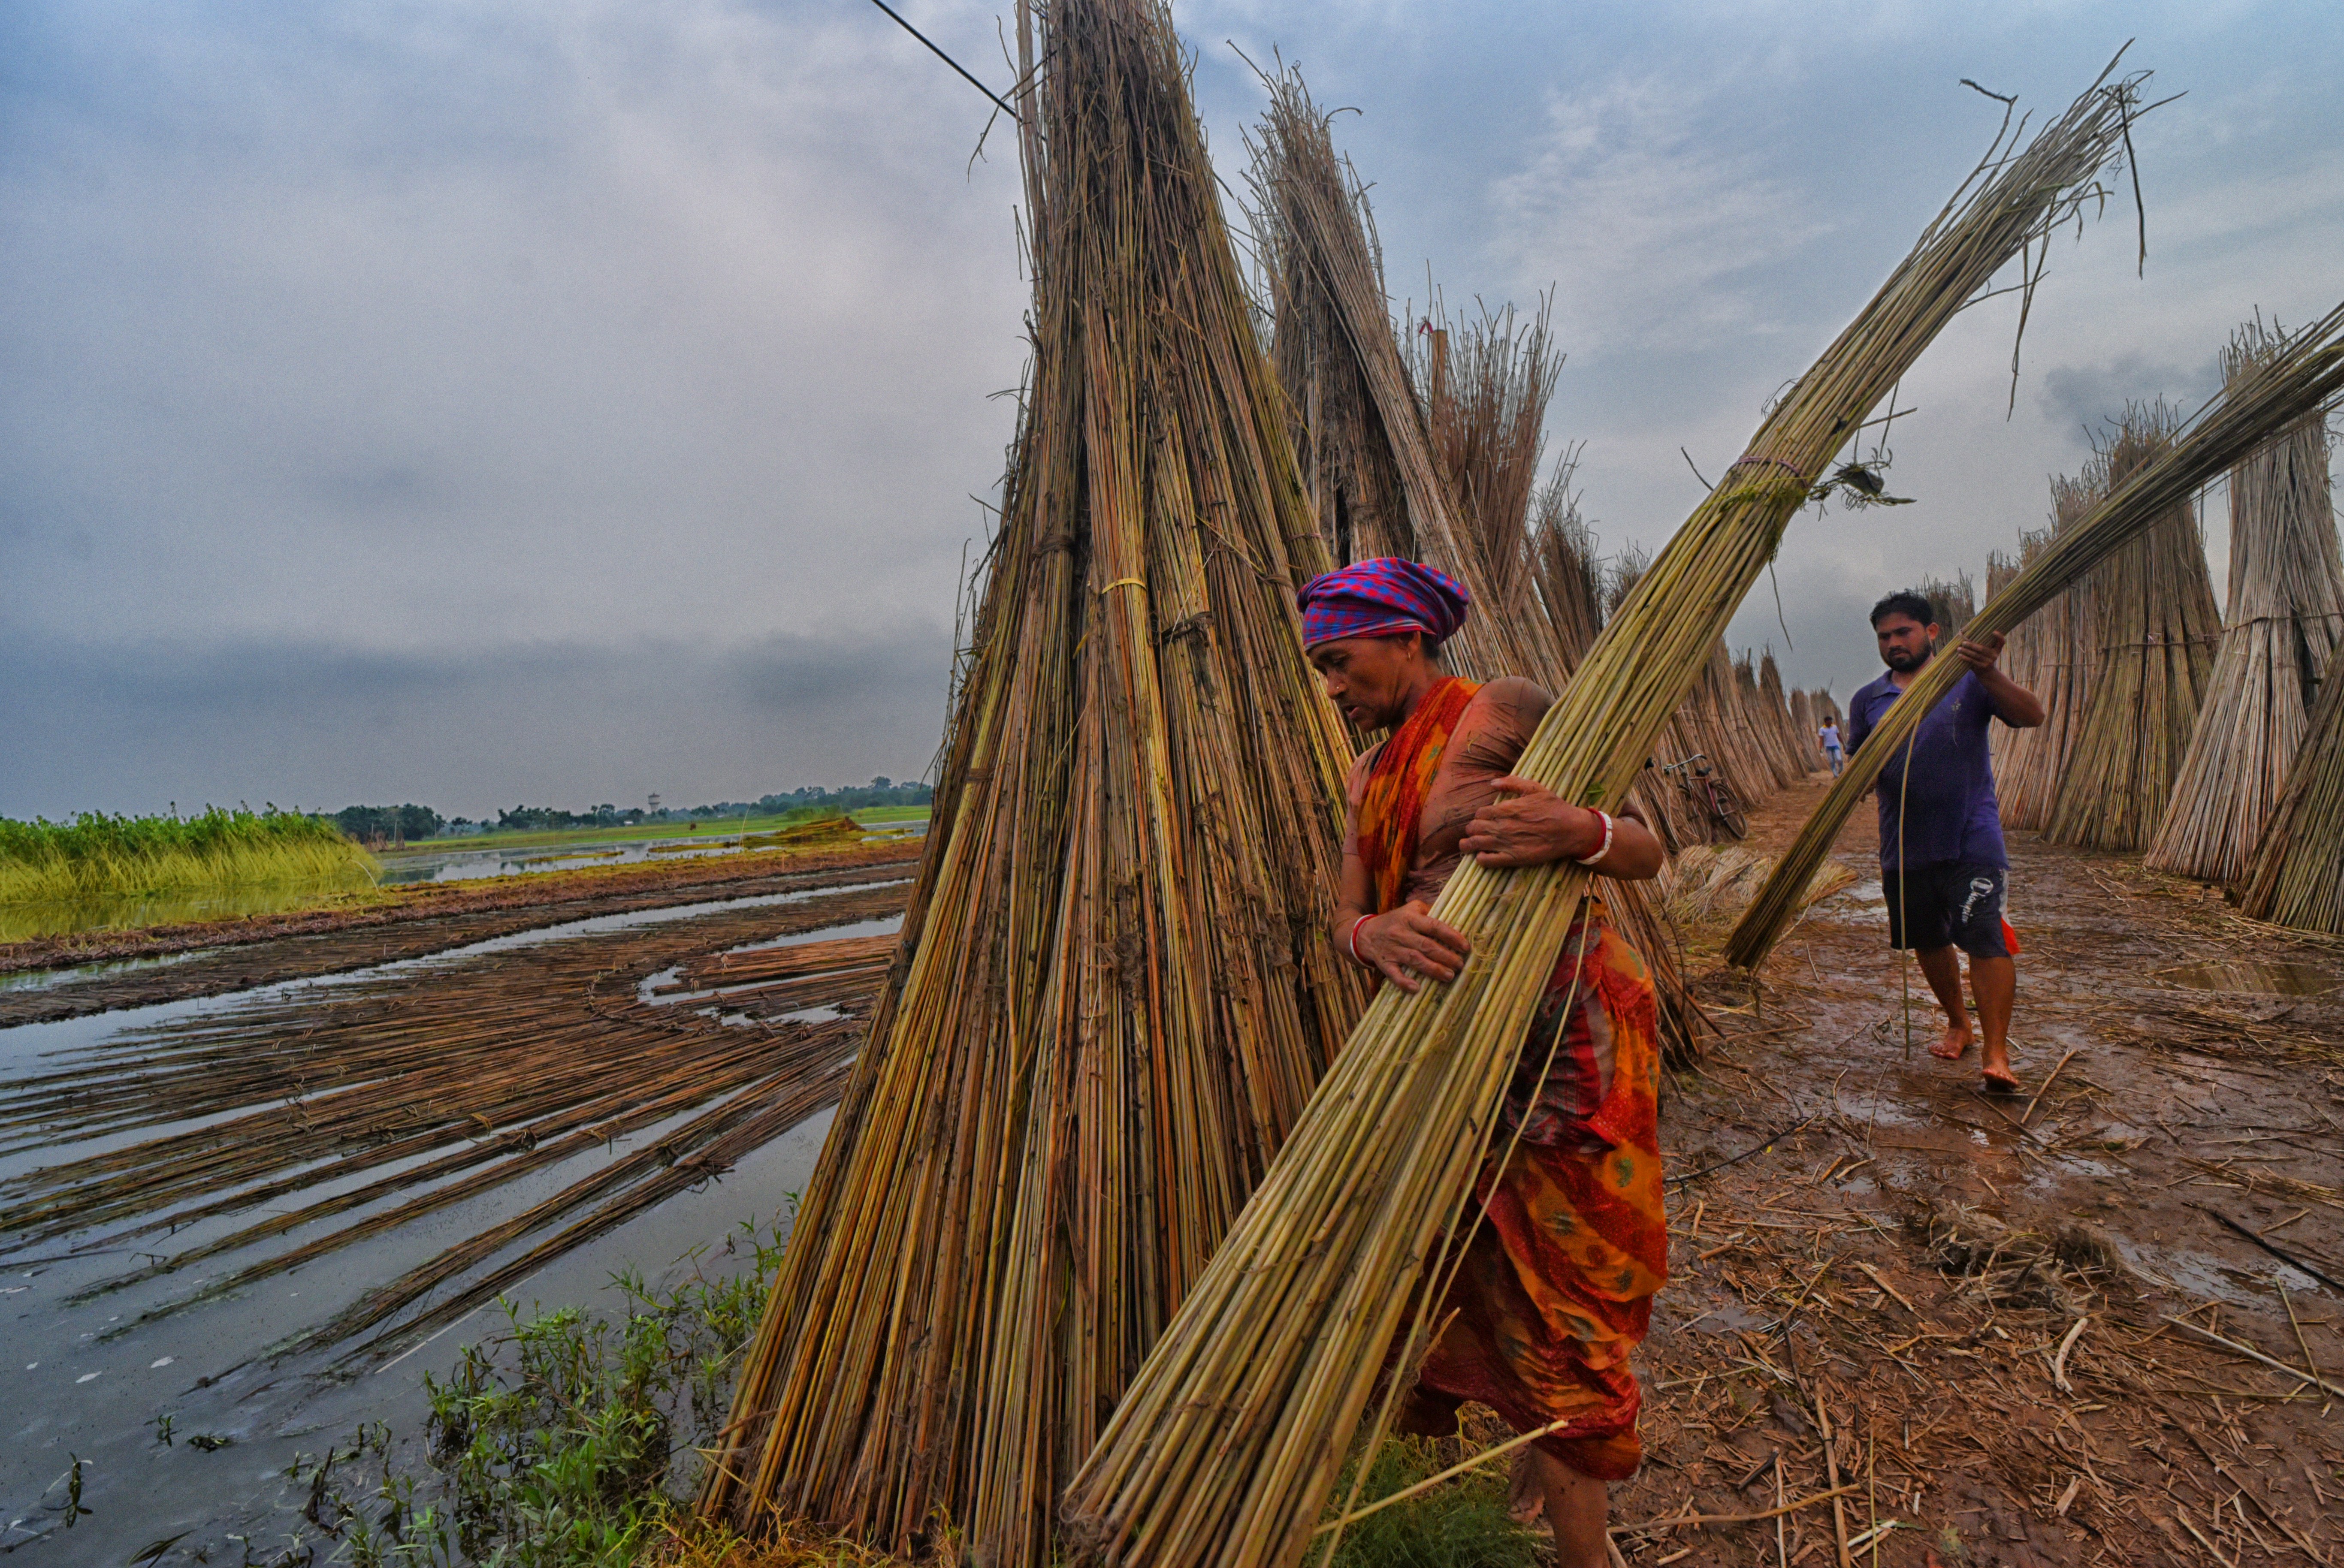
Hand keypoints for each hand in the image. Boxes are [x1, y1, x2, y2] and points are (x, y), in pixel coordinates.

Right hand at [1356, 900, 1470, 992]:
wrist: (1364, 933)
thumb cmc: (1395, 921)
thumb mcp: (1410, 909)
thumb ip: (1430, 912)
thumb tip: (1455, 916)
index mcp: (1410, 918)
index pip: (1433, 926)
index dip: (1451, 936)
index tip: (1465, 947)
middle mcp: (1401, 933)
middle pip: (1426, 945)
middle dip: (1445, 956)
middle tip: (1460, 965)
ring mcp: (1392, 949)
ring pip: (1414, 959)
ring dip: (1433, 969)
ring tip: (1449, 976)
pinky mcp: (1384, 963)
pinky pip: (1394, 974)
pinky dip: (1404, 982)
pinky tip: (1416, 989)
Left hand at [1460, 776, 1602, 867]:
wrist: (1571, 830)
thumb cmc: (1554, 808)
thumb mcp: (1535, 788)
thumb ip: (1512, 783)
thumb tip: (1492, 782)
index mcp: (1506, 809)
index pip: (1479, 813)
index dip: (1479, 816)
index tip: (1484, 819)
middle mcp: (1502, 826)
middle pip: (1473, 828)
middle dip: (1471, 829)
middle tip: (1474, 832)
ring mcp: (1506, 843)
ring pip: (1475, 844)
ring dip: (1468, 845)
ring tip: (1467, 845)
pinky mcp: (1513, 858)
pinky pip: (1487, 861)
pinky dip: (1480, 859)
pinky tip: (1482, 856)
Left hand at [1955, 633, 2005, 672]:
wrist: (1986, 673)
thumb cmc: (1985, 658)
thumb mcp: (1989, 652)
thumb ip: (1986, 644)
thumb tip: (1970, 634)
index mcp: (1997, 650)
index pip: (2001, 642)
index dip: (1999, 636)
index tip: (1994, 631)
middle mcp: (1994, 655)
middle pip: (1982, 648)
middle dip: (1971, 645)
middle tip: (1963, 643)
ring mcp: (1989, 661)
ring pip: (1975, 655)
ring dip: (1966, 651)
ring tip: (1959, 648)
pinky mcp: (1983, 666)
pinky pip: (1972, 661)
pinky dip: (1965, 658)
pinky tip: (1960, 655)